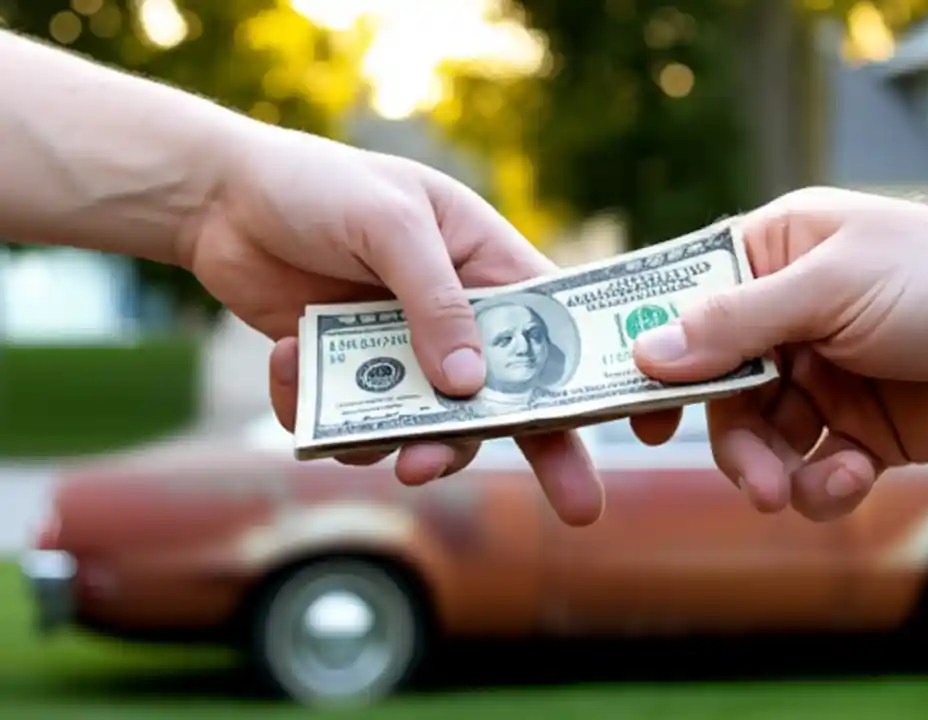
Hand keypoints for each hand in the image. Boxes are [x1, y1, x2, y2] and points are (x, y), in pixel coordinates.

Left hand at [180, 126, 605, 524]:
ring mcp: (402, 351)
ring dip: (413, 445)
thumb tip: (469, 384)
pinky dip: (325, 420)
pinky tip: (286, 370)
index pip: (560, 327)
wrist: (219, 198)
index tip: (641, 424)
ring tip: (385, 452)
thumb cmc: (320, 186)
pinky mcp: (347, 376)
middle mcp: (455, 316)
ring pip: (433, 425)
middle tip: (581, 507)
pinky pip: (354, 425)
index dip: (599, 375)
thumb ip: (434, 300)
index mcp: (488, 265)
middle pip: (513, 395)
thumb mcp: (390, 224)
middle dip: (543, 448)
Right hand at [633, 188, 927, 520]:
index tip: (628, 403)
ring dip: (769, 471)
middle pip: (715, 386)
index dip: (647, 351)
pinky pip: (811, 469)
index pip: (683, 300)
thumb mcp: (836, 287)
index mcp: (774, 256)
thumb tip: (647, 351)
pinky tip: (853, 476)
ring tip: (794, 490)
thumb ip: (739, 321)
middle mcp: (789, 317)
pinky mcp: (860, 429)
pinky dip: (822, 484)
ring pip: (758, 438)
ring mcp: (823, 375)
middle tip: (750, 478)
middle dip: (728, 436)